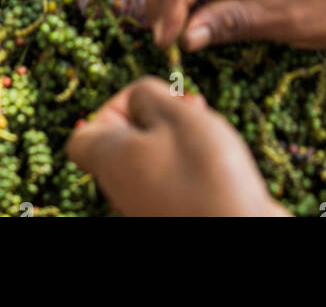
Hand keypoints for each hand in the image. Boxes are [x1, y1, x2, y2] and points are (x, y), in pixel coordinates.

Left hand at [66, 77, 286, 217]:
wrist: (242, 229)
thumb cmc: (205, 171)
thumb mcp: (175, 114)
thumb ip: (147, 95)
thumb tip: (137, 100)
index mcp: (111, 160)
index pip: (83, 133)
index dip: (113, 106)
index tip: (148, 98)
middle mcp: (121, 188)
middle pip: (122, 142)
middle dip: (155, 114)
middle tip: (189, 103)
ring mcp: (146, 205)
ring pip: (151, 158)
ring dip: (176, 133)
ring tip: (207, 123)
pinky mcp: (174, 213)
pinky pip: (171, 178)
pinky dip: (188, 159)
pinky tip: (217, 152)